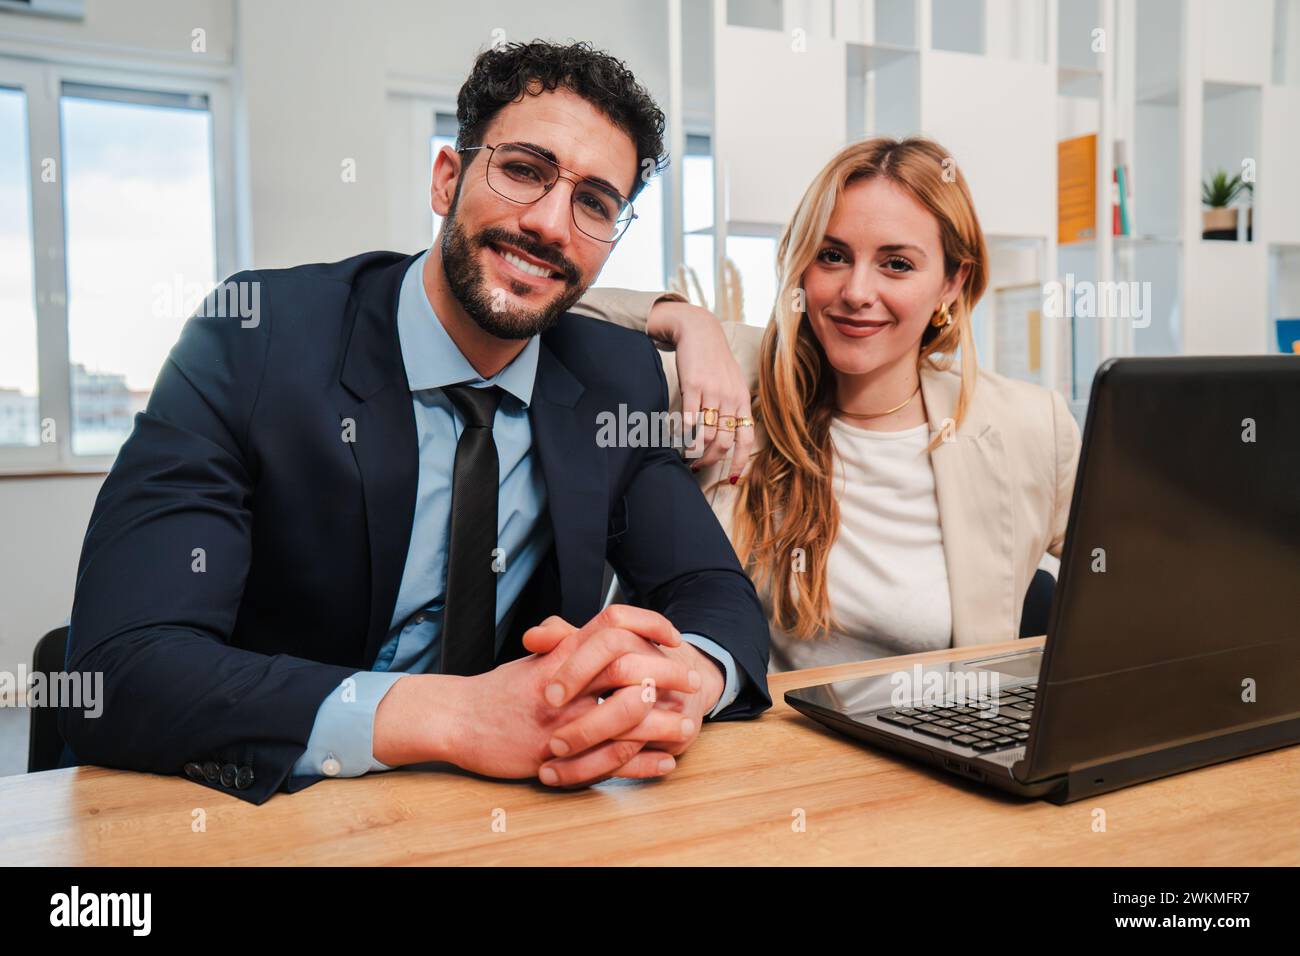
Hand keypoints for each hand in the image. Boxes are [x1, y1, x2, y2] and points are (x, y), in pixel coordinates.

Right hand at [374, 605, 700, 784]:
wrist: (456, 718)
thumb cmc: (497, 691)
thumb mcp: (535, 660)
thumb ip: (566, 644)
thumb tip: (592, 630)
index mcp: (563, 653)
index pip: (614, 625)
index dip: (649, 626)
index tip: (672, 637)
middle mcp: (567, 682)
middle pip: (630, 668)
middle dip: (668, 675)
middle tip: (694, 681)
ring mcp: (563, 719)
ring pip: (626, 717)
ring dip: (663, 722)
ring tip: (688, 726)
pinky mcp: (557, 753)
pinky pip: (608, 760)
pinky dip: (641, 762)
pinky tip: (664, 761)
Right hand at [647, 299, 753, 480]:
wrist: (700, 331)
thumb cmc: (714, 361)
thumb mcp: (733, 383)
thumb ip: (734, 407)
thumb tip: (730, 436)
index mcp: (742, 401)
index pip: (745, 439)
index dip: (738, 462)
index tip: (730, 477)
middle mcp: (730, 398)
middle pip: (722, 442)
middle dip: (710, 460)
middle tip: (698, 465)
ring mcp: (712, 392)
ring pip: (705, 434)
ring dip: (694, 450)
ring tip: (686, 453)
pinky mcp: (693, 386)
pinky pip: (689, 418)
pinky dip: (683, 433)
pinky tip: (678, 436)